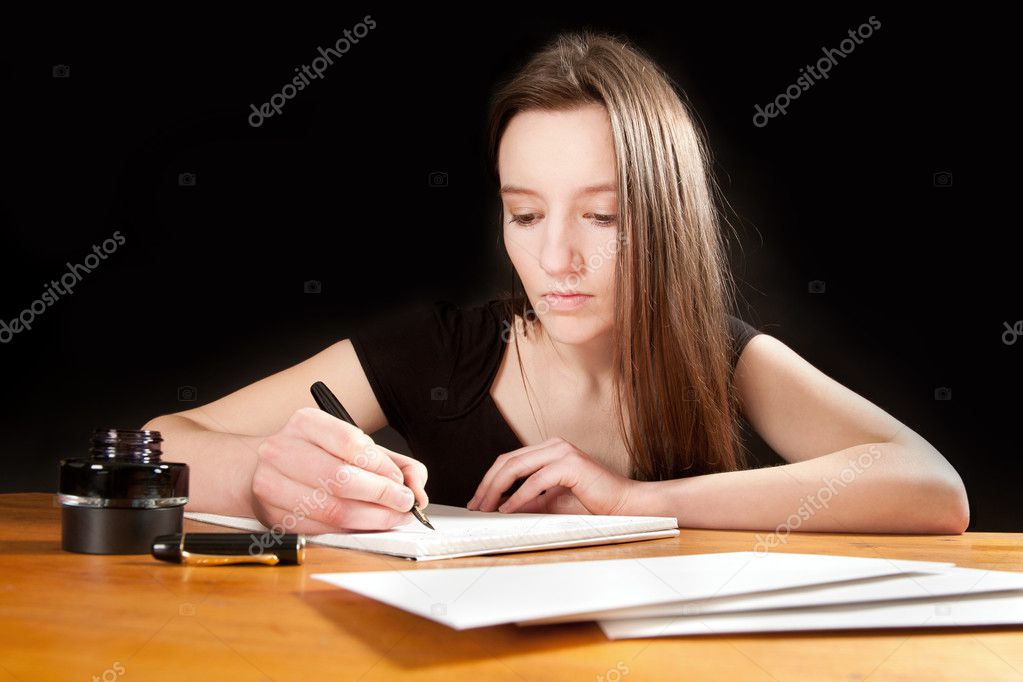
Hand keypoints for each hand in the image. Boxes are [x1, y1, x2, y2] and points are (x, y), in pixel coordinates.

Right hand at [250, 407, 428, 532]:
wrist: (263, 468)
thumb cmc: (318, 455)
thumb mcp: (354, 446)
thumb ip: (393, 462)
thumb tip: (418, 488)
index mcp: (306, 423)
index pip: (351, 444)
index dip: (383, 467)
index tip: (401, 481)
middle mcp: (282, 449)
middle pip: (341, 479)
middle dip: (382, 495)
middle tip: (404, 503)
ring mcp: (271, 483)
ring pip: (331, 509)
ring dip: (371, 519)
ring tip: (392, 517)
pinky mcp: (272, 515)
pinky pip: (320, 529)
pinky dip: (350, 531)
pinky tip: (365, 526)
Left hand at [466, 437, 638, 515]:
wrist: (624, 505)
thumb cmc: (593, 503)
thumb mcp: (552, 502)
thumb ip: (530, 501)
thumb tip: (502, 508)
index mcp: (549, 450)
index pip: (510, 460)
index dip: (490, 479)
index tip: (478, 500)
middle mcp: (554, 446)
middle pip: (508, 461)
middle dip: (487, 484)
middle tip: (476, 505)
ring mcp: (562, 452)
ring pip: (517, 467)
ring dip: (497, 489)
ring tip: (486, 507)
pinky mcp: (570, 464)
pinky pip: (535, 480)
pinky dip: (518, 496)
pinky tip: (508, 509)